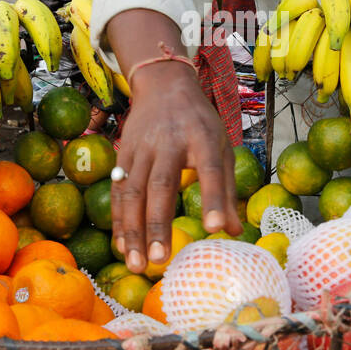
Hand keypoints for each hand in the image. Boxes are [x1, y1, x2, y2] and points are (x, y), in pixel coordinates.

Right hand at [111, 63, 242, 273]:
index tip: (214, 228)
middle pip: (161, 186)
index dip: (213, 198)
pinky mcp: (122, 153)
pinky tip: (122, 246)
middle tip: (159, 260)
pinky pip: (118, 190)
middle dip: (158, 225)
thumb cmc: (199, 122)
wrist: (163, 85)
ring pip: (133, 191)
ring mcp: (142, 147)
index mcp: (203, 138)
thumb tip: (231, 232)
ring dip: (132, 229)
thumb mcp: (221, 146)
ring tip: (136, 263)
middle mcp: (169, 142)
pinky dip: (118, 220)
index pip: (211, 170)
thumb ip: (226, 190)